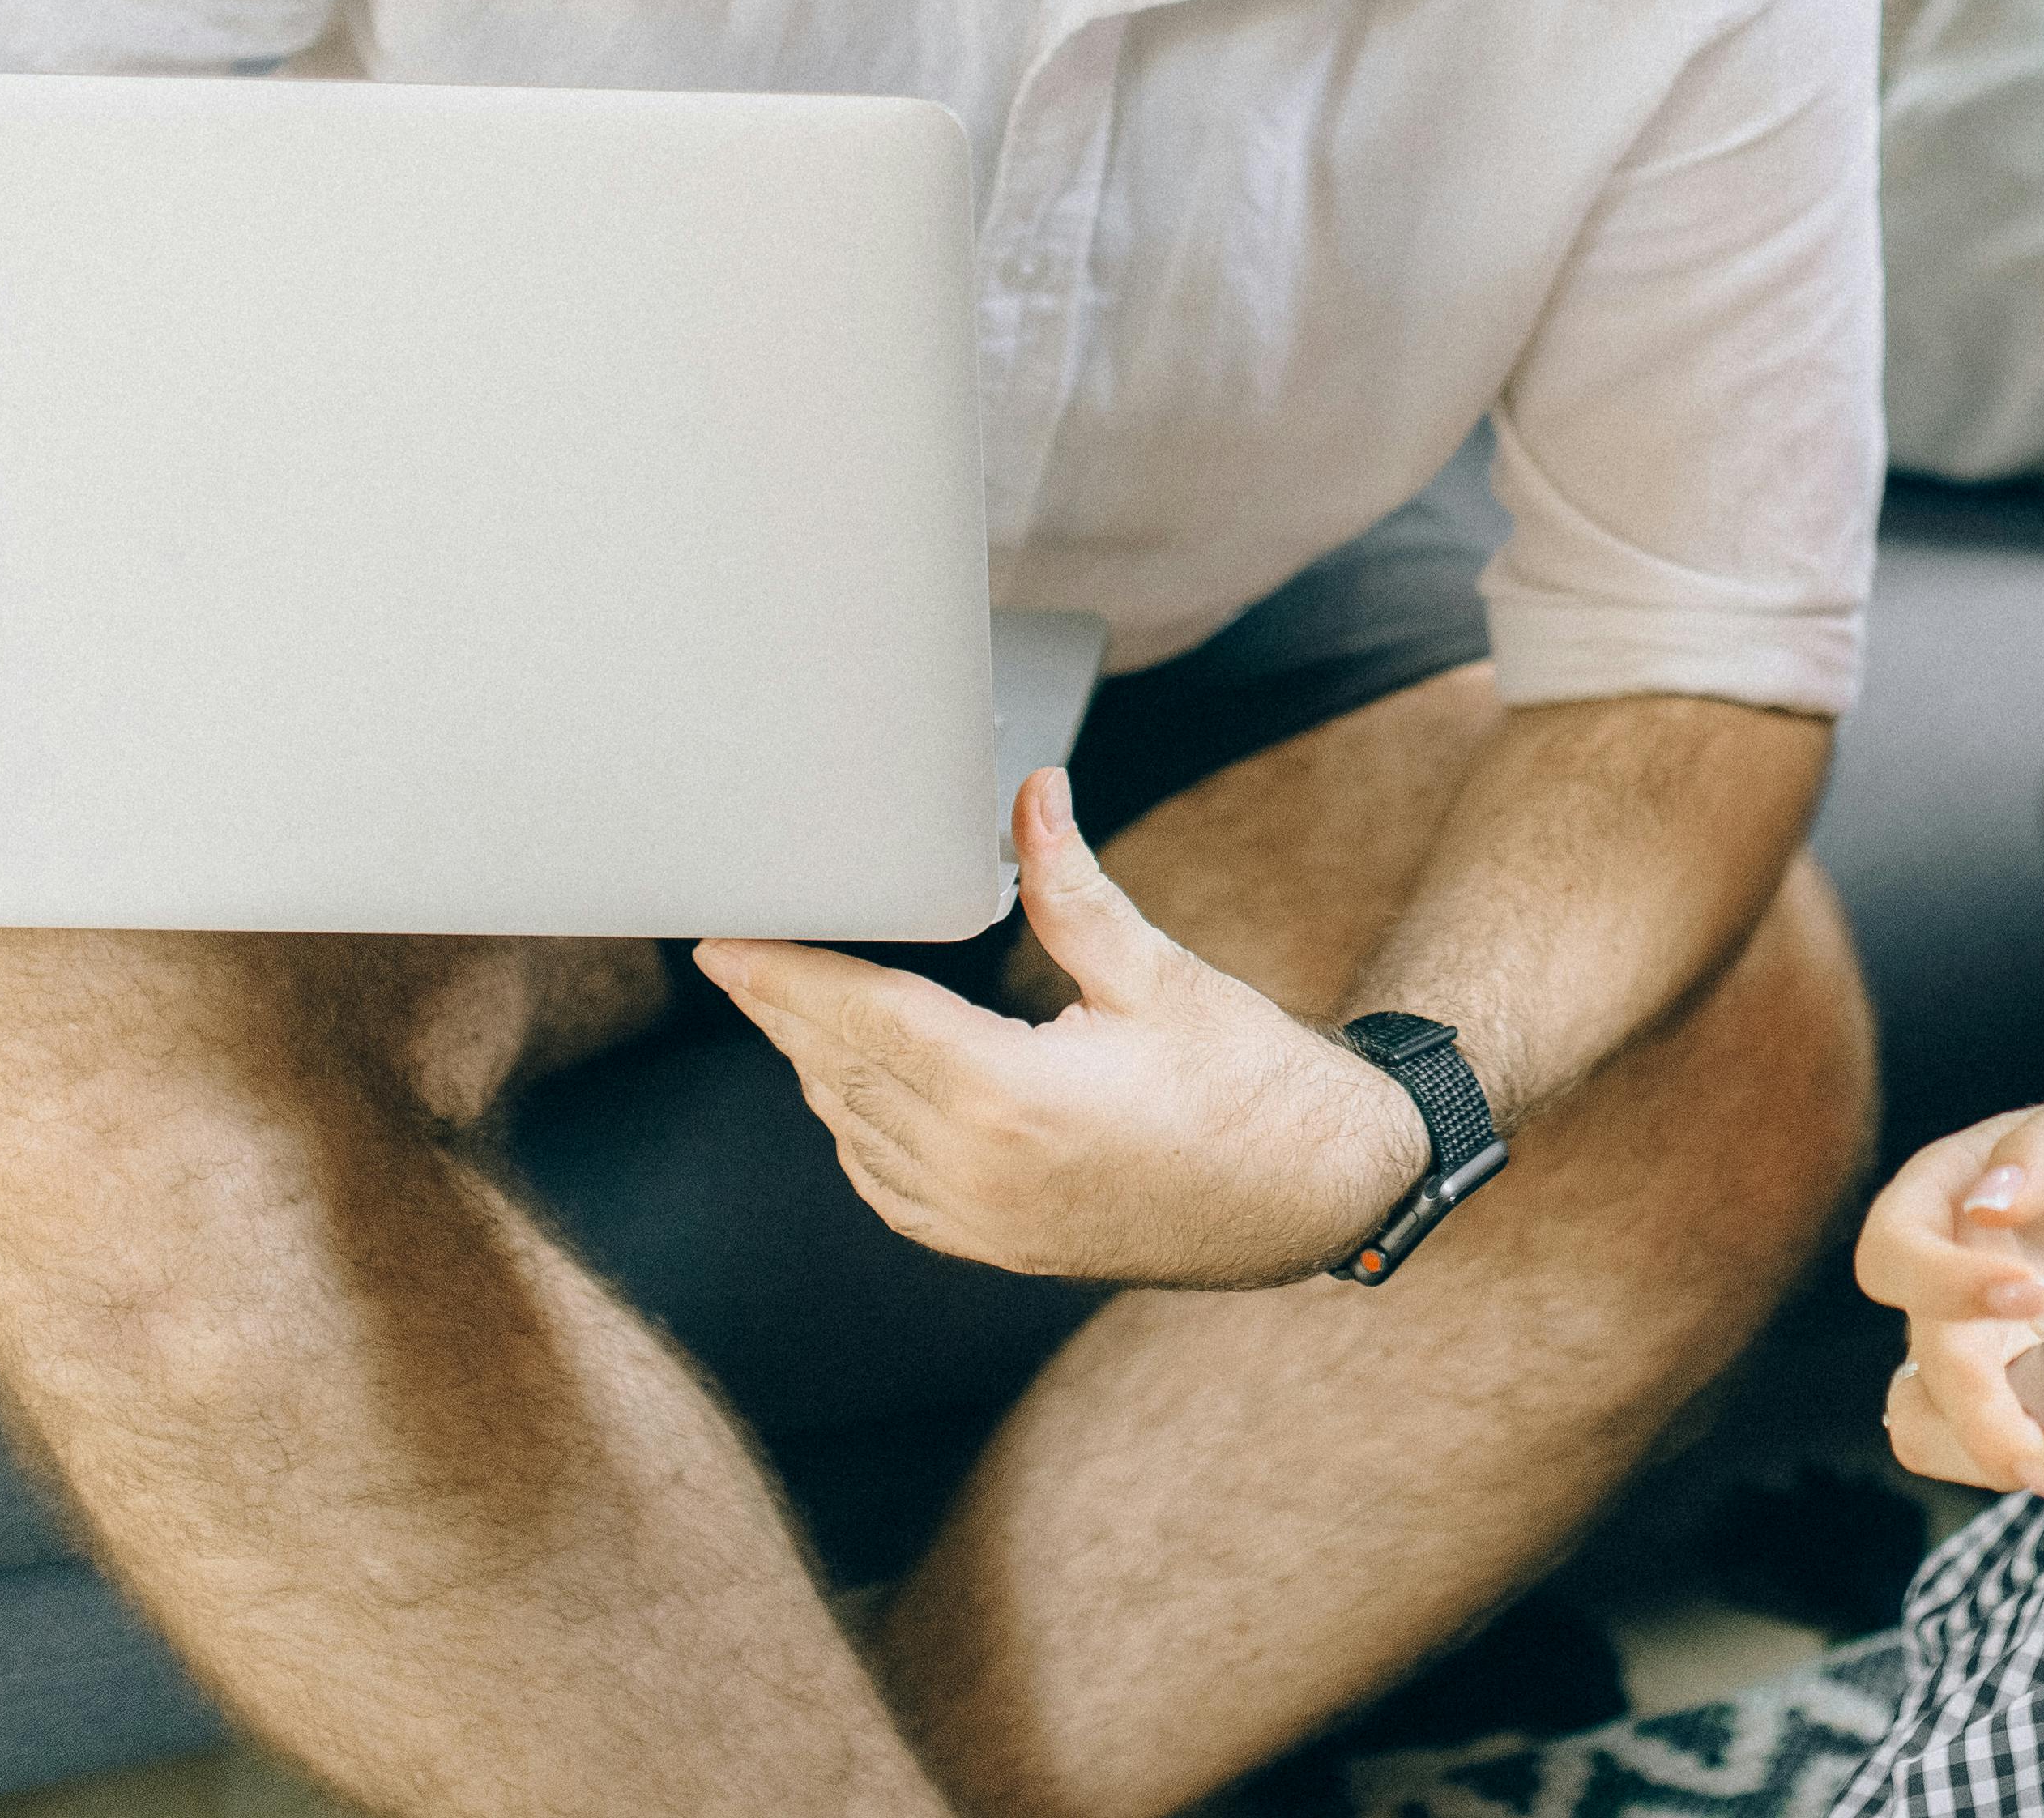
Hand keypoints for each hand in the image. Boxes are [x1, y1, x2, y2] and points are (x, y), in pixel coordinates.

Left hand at [698, 767, 1426, 1286]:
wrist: (1317, 1197)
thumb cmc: (1254, 1086)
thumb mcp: (1161, 978)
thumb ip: (1074, 892)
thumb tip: (1032, 797)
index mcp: (1012, 1099)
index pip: (865, 1020)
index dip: (786, 975)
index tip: (726, 938)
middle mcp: (978, 1173)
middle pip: (842, 1073)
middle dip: (783, 1007)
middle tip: (734, 946)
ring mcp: (983, 1224)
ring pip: (855, 1130)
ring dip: (817, 1063)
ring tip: (789, 998)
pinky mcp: (997, 1247)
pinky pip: (888, 1183)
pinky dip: (857, 1125)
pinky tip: (856, 1082)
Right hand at [1859, 1088, 2043, 1498]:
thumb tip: (1991, 1201)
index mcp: (1943, 1198)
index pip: (1894, 1250)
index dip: (1945, 1282)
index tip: (2037, 1293)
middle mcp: (1941, 1280)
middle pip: (1918, 1364)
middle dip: (1980, 1414)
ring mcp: (1969, 1347)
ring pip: (1921, 1426)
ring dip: (1982, 1457)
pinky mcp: (2007, 1397)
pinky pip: (1973, 1453)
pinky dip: (2012, 1466)